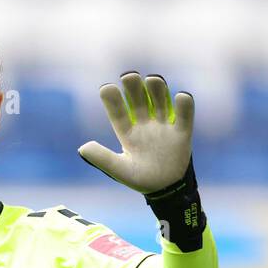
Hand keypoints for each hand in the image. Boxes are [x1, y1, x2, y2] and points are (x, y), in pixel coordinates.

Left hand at [78, 72, 193, 194]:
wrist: (167, 189)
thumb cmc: (140, 179)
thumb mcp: (120, 171)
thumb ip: (103, 159)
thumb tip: (82, 148)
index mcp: (127, 132)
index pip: (118, 112)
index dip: (112, 100)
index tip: (106, 88)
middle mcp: (144, 124)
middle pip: (138, 99)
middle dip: (134, 87)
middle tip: (129, 77)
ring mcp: (163, 126)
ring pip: (160, 100)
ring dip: (157, 89)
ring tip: (153, 80)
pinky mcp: (182, 132)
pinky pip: (185, 115)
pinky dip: (185, 105)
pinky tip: (181, 97)